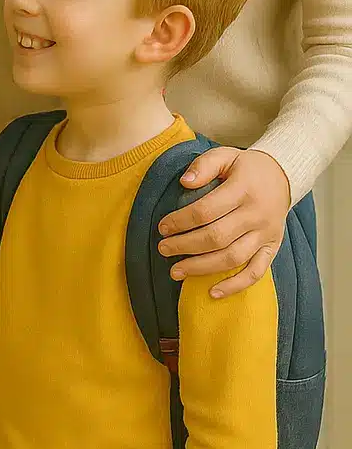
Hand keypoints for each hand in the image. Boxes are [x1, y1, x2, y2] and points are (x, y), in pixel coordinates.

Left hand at [157, 147, 291, 297]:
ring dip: (202, 268)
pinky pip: (256, 272)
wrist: (285, 176)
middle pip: (216, 238)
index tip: (162, 227)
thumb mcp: (226, 155)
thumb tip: (183, 183)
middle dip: (185, 246)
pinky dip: (235, 286)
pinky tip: (212, 293)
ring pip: (232, 258)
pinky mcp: (272, 247)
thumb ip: (204, 166)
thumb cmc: (247, 167)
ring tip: (176, 271)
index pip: (206, 211)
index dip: (181, 221)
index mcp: (243, 190)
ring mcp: (266, 234)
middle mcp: (256, 214)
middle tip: (163, 249)